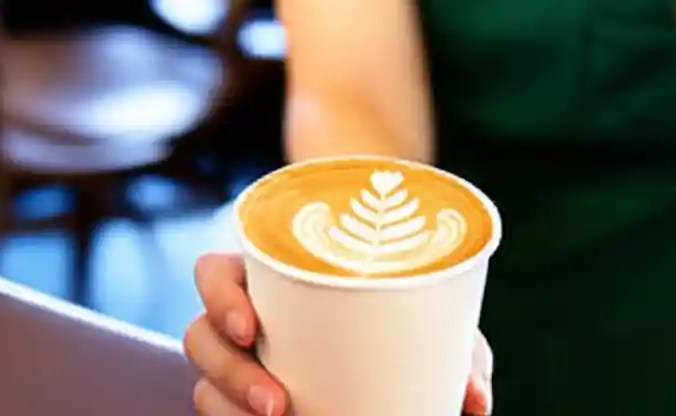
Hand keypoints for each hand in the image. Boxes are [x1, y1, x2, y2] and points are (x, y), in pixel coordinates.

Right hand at [184, 253, 494, 415]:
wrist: (398, 362)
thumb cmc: (405, 316)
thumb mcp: (432, 326)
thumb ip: (457, 355)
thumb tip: (475, 400)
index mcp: (268, 279)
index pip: (213, 273)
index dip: (220, 296)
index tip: (253, 328)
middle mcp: (240, 322)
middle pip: (200, 337)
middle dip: (229, 373)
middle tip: (277, 404)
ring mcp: (236, 367)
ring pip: (204, 387)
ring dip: (229, 410)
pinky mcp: (241, 405)